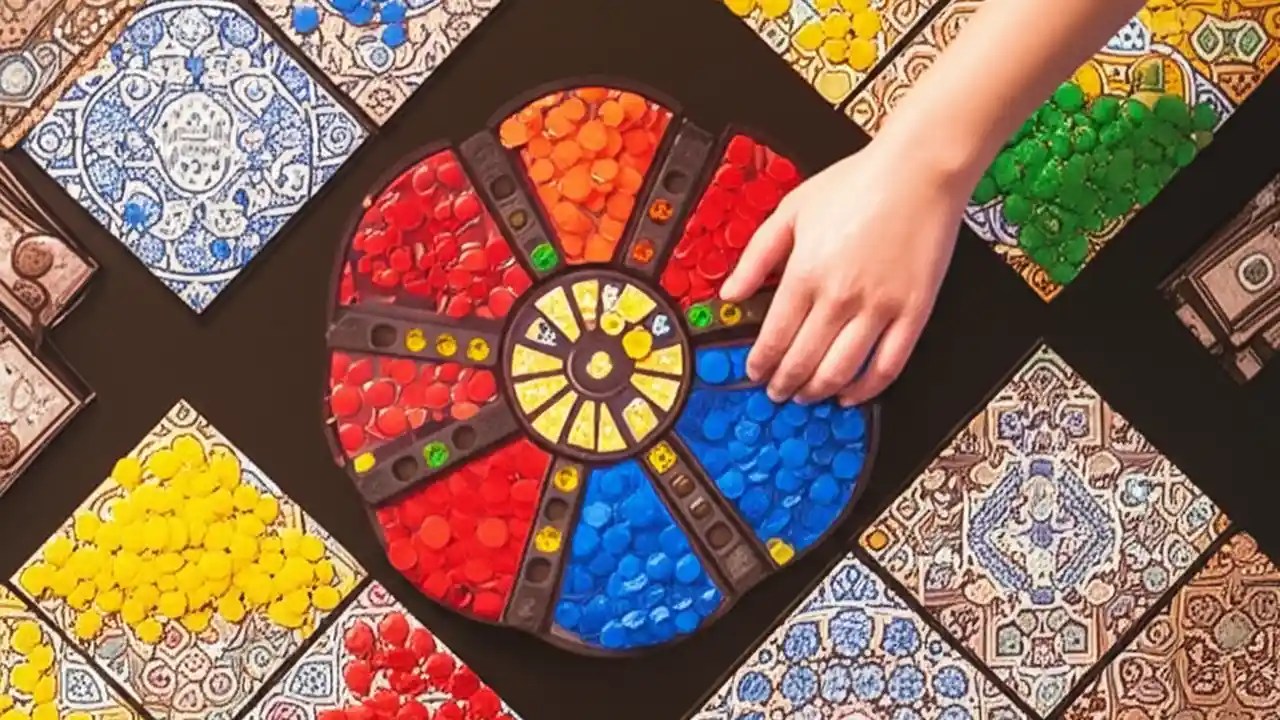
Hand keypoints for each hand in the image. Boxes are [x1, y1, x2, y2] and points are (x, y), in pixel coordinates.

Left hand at [719, 138, 968, 406]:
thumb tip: (730, 292)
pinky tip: (852, 394)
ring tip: (806, 395)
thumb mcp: (792, 209)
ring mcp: (879, 308)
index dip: (760, 364)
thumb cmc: (859, 183)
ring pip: (841, 371)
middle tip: (776, 391)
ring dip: (817, 391)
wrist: (920, 170)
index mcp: (806, 273)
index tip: (755, 373)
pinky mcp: (914, 313)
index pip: (774, 337)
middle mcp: (840, 296)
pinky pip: (888, 366)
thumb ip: (756, 256)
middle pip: (803, 361)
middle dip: (783, 383)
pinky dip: (867, 389)